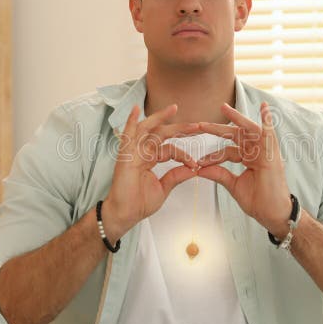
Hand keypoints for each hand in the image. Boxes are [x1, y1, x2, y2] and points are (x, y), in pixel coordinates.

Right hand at [102, 104, 199, 241]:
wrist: (125, 215)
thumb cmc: (139, 203)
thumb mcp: (164, 188)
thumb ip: (176, 176)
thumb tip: (194, 169)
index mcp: (150, 159)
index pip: (170, 149)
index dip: (184, 155)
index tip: (195, 164)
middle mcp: (141, 153)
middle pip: (161, 134)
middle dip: (179, 128)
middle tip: (197, 125)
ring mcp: (132, 153)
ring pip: (147, 129)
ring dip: (160, 118)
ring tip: (174, 108)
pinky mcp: (125, 156)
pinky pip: (127, 135)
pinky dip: (131, 121)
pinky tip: (136, 109)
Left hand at [195, 102, 292, 236]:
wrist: (272, 214)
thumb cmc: (258, 201)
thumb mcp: (234, 185)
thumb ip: (219, 174)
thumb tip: (199, 169)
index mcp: (249, 159)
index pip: (227, 151)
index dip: (212, 156)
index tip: (198, 164)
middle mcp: (257, 152)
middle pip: (235, 135)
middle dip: (218, 129)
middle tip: (200, 124)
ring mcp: (265, 152)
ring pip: (249, 130)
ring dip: (236, 118)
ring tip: (223, 108)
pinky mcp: (272, 154)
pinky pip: (270, 134)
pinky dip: (267, 120)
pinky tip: (264, 107)